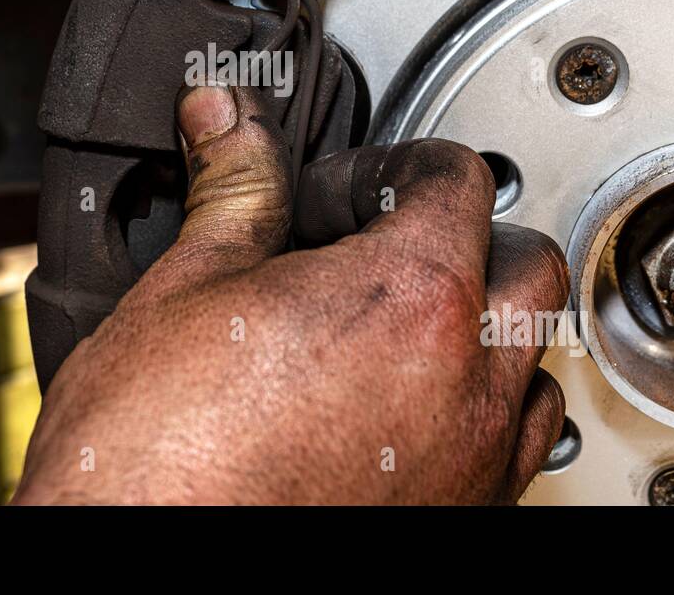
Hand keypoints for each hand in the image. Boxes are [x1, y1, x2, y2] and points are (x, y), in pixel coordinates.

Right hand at [15, 84, 569, 504]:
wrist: (138, 563)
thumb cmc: (154, 458)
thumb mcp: (185, 287)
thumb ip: (234, 192)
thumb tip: (228, 123)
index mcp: (408, 295)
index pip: (456, 180)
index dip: (391, 167)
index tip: (342, 192)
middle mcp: (464, 381)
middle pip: (525, 265)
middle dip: (463, 239)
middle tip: (380, 247)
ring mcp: (471, 461)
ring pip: (534, 363)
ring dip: (486, 330)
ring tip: (400, 328)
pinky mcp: (459, 519)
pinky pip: (515, 448)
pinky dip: (482, 412)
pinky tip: (406, 409)